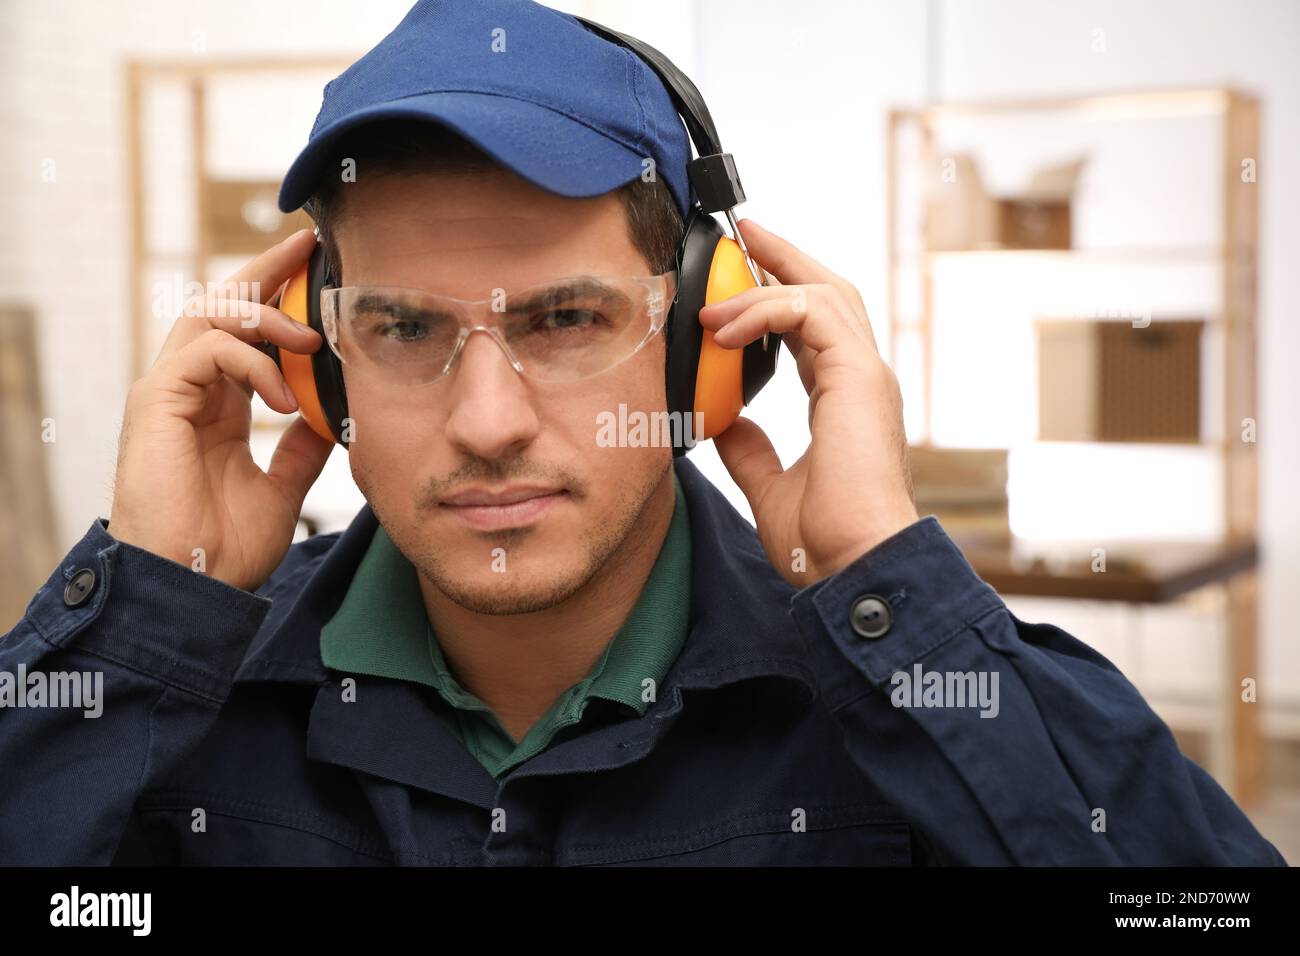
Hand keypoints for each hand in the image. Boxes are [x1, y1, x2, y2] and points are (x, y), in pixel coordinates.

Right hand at [108, 229, 333, 591]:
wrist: (193, 586)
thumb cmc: (224, 546)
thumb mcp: (282, 487)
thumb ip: (301, 449)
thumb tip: (331, 418)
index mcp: (216, 406)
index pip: (244, 333)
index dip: (277, 296)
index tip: (315, 267)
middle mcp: (189, 390)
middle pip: (221, 305)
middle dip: (265, 272)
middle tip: (307, 247)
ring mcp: (169, 393)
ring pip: (209, 316)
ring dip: (265, 316)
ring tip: (310, 339)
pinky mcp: (156, 401)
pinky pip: (205, 352)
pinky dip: (251, 362)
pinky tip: (283, 396)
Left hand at [699, 218, 919, 587]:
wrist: (855, 566)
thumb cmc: (826, 541)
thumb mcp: (769, 486)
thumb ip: (751, 450)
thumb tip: (726, 423)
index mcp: (845, 400)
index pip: (815, 328)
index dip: (780, 296)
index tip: (744, 273)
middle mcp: (861, 380)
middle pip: (828, 292)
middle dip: (785, 258)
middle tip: (745, 234)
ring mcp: (865, 375)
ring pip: (822, 293)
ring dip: (765, 282)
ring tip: (720, 284)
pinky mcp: (857, 377)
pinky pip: (810, 314)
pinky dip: (766, 310)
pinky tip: (728, 328)